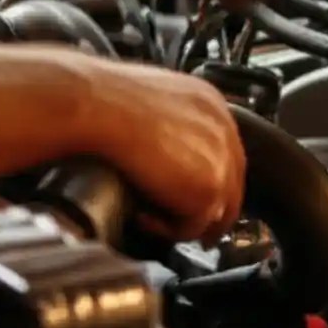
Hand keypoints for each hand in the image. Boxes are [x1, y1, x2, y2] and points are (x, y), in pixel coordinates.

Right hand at [77, 56, 246, 242]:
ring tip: (154, 220)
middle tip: (188, 226)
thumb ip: (168, 122)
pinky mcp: (208, 191)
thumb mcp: (150, 99)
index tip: (196, 195)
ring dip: (185, 220)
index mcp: (211, 105)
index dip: (209, 178)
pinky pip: (191, 227)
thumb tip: (160, 147)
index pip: (225, 152)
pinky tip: (141, 216)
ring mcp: (221, 162)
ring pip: (214, 210)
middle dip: (209, 209)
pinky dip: (165, 229)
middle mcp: (224, 131)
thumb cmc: (104, 98)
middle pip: (230, 184)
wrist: (96, 106)